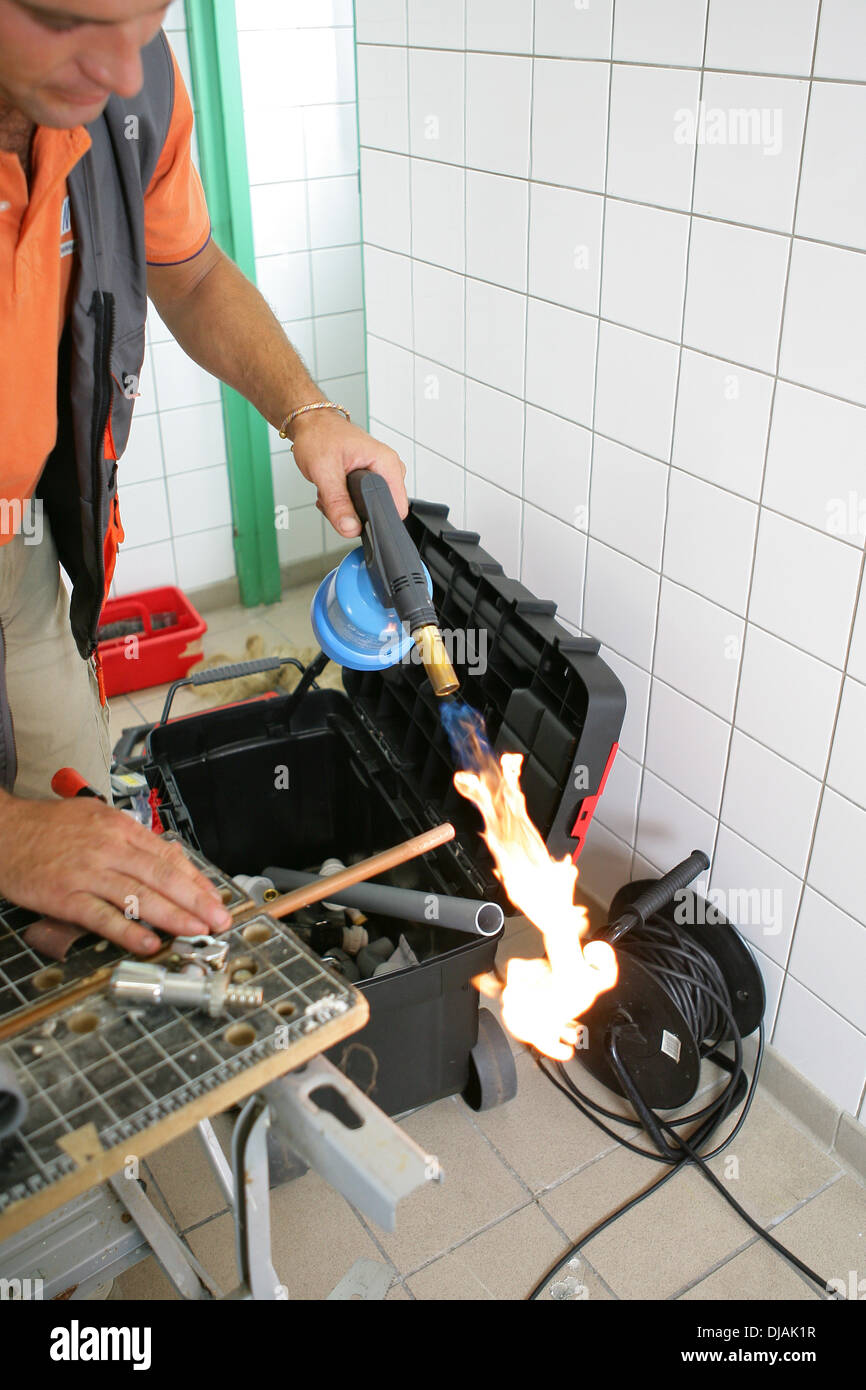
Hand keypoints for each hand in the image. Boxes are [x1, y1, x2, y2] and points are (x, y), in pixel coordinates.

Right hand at [0, 794, 232, 953]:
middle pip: (162, 876)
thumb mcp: (96, 819)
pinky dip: (128, 931)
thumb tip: (167, 858)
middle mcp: (109, 848)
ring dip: (173, 917)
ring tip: (197, 932)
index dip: (196, 880)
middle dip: (196, 901)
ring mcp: (88, 874)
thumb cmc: (49, 827)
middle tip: (219, 919)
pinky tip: (149, 942)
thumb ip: (131, 839)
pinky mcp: (66, 897)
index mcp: (120, 828)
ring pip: (139, 897)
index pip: (168, 856)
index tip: (215, 898)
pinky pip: (103, 917)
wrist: (4, 831)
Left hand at [289, 411, 408, 537]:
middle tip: (335, 497)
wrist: (311, 423)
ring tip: (332, 490)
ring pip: (369, 509)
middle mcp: (387, 469)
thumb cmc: (319, 434)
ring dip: (346, 507)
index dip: (378, 520)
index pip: (397, 508)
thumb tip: (350, 528)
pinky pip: (362, 503)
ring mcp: (379, 474)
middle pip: (382, 511)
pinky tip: (332, 490)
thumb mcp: (325, 471)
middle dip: (355, 513)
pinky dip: (343, 503)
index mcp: (386, 463)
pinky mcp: (369, 479)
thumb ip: (338, 503)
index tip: (356, 518)